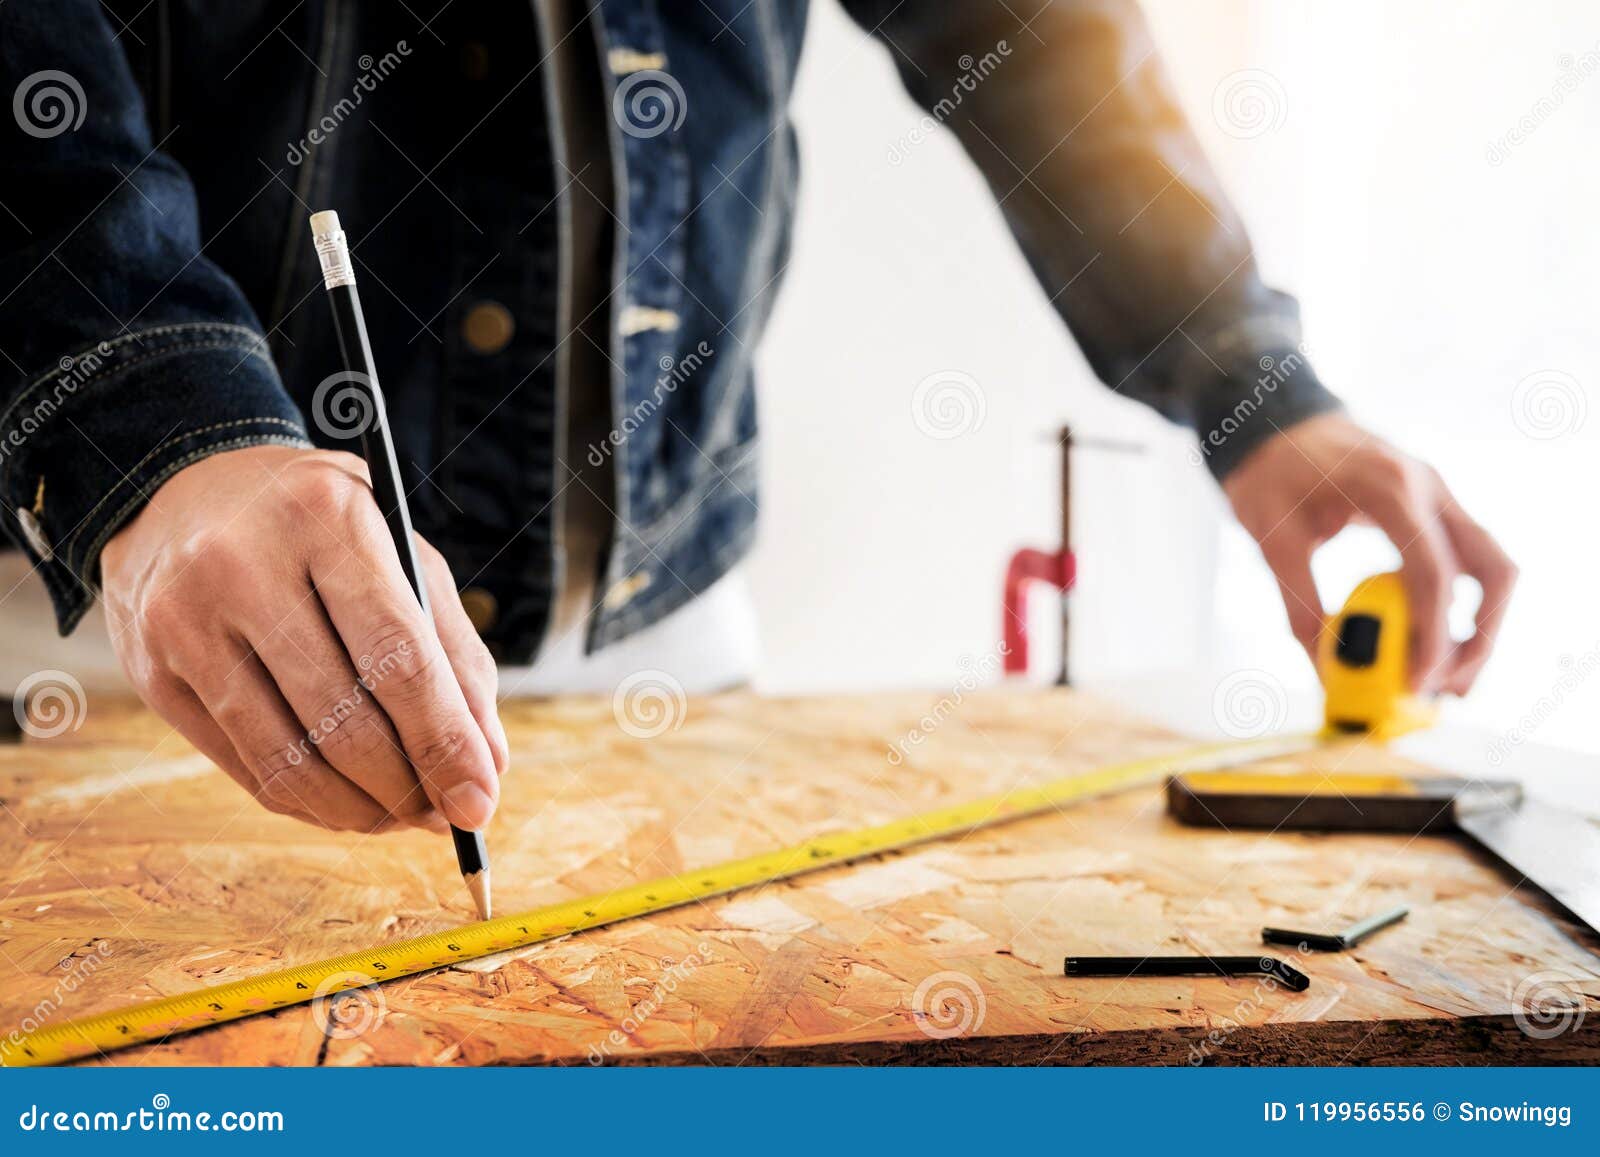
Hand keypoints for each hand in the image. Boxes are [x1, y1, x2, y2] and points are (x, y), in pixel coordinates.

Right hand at [101, 445, 508, 831]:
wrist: (184, 493)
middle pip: (344, 719)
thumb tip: (485, 762)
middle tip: (447, 814)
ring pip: (290, 760)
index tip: (480, 800)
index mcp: (325, 518)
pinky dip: (309, 802)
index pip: (397, 657)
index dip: (444, 741)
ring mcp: (185, 623)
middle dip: (409, 787)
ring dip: (360, 810)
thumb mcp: (398, 549)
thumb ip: (453, 648)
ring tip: (404, 816)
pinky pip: (246, 767)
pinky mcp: (154, 673)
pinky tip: (348, 803)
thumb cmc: (318, 528)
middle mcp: (242, 566)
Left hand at [1222, 413, 1515, 694]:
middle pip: (1490, 569)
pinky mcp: (1432, 507)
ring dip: (1479, 624)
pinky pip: (1466, 560)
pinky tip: (1429, 639)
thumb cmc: (1269, 473)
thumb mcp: (1272, 541)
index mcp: (1390, 488)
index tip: (1416, 684)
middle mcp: (1429, 487)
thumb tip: (1326, 672)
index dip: (1432, 635)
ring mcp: (1438, 494)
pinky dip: (1459, 603)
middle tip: (1446, 690)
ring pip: (1490, 566)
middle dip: (1478, 637)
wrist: (1272, 419)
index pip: (1433, 572)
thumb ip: (1302, 606)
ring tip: (1444, 676)